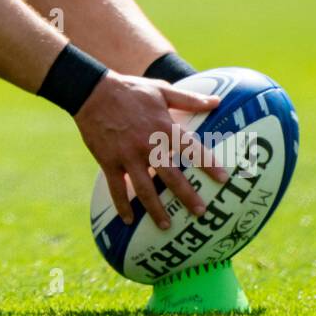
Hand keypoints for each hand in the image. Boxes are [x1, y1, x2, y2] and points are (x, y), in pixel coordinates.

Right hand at [74, 71, 228, 229]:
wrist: (92, 91)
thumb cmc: (130, 89)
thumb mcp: (161, 89)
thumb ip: (189, 99)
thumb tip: (217, 102)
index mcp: (163, 127)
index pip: (191, 148)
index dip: (208, 164)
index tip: (223, 179)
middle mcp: (147, 144)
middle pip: (171, 175)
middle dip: (187, 195)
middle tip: (201, 213)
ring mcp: (127, 155)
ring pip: (144, 188)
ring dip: (156, 209)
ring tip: (166, 226)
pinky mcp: (108, 161)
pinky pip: (116, 188)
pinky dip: (122, 205)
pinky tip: (128, 220)